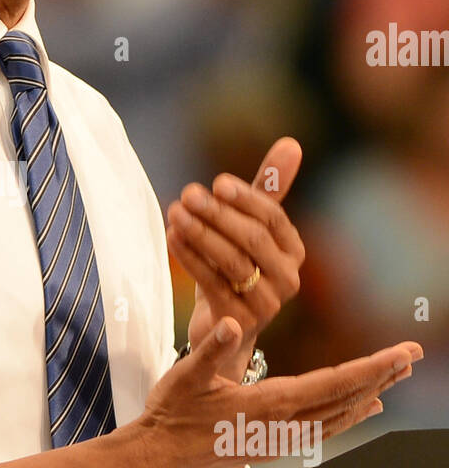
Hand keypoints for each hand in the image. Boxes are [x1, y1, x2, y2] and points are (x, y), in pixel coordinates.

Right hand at [130, 318, 422, 467]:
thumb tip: (227, 322)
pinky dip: (351, 415)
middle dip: (381, 376)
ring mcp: (280, 439)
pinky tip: (365, 406)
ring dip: (370, 393)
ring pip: (339, 416)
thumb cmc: (169, 413)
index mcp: (268, 404)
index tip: (402, 352)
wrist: (157, 457)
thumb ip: (209, 349)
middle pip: (345, 399)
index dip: (371, 367)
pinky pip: (326, 429)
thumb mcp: (184, 374)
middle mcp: (282, 425)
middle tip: (412, 354)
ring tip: (396, 375)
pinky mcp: (274, 445)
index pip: (333, 383)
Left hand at [167, 137, 305, 377]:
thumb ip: (267, 189)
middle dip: (218, 214)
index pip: (274, 218)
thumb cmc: (238, 265)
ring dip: (201, 235)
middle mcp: (288, 277)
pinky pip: (214, 285)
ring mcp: (268, 303)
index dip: (246, 199)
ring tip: (175, 213)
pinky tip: (173, 238)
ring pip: (232, 262)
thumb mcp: (251, 226)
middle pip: (252, 239)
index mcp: (294, 250)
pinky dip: (191, 260)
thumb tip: (291, 143)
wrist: (223, 324)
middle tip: (188, 194)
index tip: (217, 183)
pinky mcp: (242, 322)